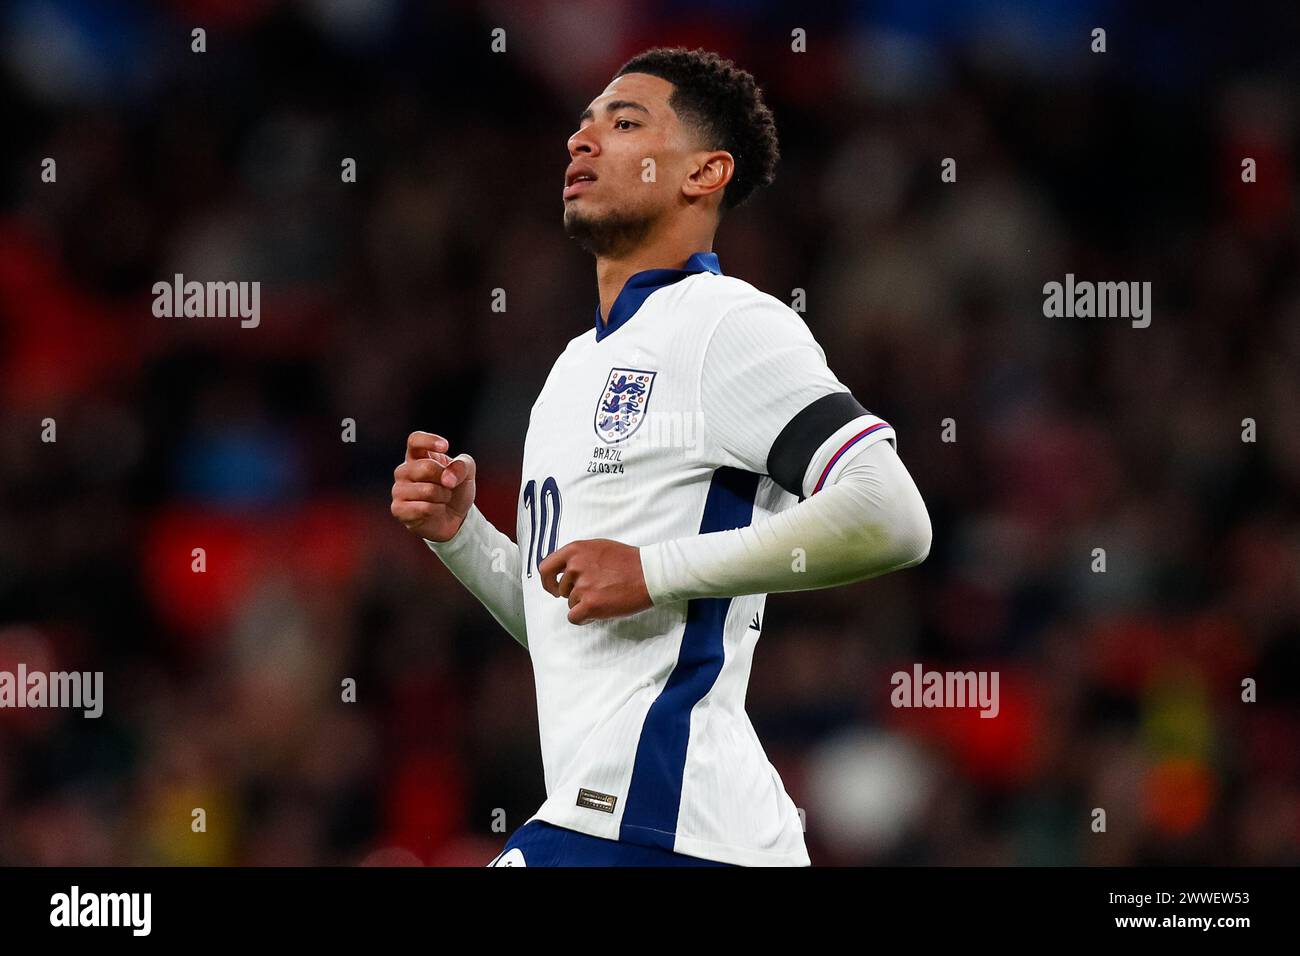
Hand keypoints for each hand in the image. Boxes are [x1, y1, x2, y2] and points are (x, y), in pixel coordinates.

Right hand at [391, 431, 476, 542]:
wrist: (454, 518)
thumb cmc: (455, 490)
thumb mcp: (467, 473)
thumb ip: (462, 465)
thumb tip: (446, 478)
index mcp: (418, 456)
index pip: (415, 440)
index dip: (429, 441)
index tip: (446, 447)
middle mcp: (404, 470)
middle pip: (425, 467)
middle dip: (446, 480)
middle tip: (448, 487)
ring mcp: (398, 490)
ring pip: (427, 490)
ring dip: (443, 497)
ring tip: (441, 499)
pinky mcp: (398, 509)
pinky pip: (424, 508)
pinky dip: (437, 510)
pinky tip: (434, 511)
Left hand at [538, 538, 652, 624]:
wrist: (650, 574)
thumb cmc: (629, 561)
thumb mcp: (599, 547)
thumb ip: (579, 556)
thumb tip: (563, 570)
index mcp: (575, 550)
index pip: (545, 568)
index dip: (548, 581)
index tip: (555, 589)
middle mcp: (575, 566)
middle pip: (562, 589)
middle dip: (575, 594)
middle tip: (596, 591)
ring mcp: (582, 586)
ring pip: (571, 604)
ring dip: (585, 604)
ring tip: (605, 596)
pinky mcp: (590, 604)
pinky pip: (574, 618)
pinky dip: (585, 618)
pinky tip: (599, 612)